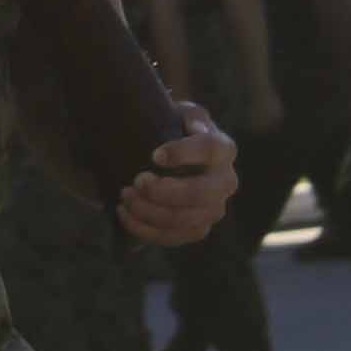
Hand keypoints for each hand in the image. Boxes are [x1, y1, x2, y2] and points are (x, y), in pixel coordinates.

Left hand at [118, 121, 236, 246]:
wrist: (168, 158)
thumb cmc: (171, 130)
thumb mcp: (178, 113)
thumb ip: (185, 114)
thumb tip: (192, 126)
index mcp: (223, 149)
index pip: (211, 149)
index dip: (184, 153)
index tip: (154, 155)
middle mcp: (226, 181)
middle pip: (202, 193)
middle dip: (166, 191)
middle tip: (136, 181)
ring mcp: (214, 209)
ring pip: (186, 219)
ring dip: (150, 212)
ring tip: (124, 196)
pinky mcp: (197, 229)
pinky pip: (174, 237)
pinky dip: (145, 229)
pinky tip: (124, 214)